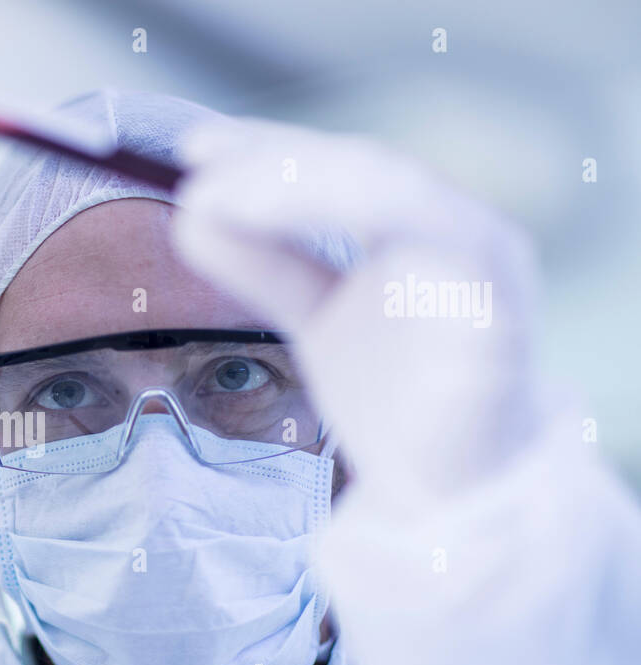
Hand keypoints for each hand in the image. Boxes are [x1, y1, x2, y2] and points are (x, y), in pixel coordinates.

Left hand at [171, 117, 544, 501]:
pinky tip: (282, 220)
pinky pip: (442, 242)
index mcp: (415, 226)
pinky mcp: (498, 307)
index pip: (337, 165)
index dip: (267, 147)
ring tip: (224, 197)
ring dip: (303, 183)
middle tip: (198, 175)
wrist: (447, 492)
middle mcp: (454, 228)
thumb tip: (191, 213)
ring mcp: (483, 261)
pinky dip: (368, 214)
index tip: (193, 150)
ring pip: (394, 190)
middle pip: (363, 165)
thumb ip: (266, 267)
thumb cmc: (396, 402)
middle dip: (276, 162)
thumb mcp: (314, 318)